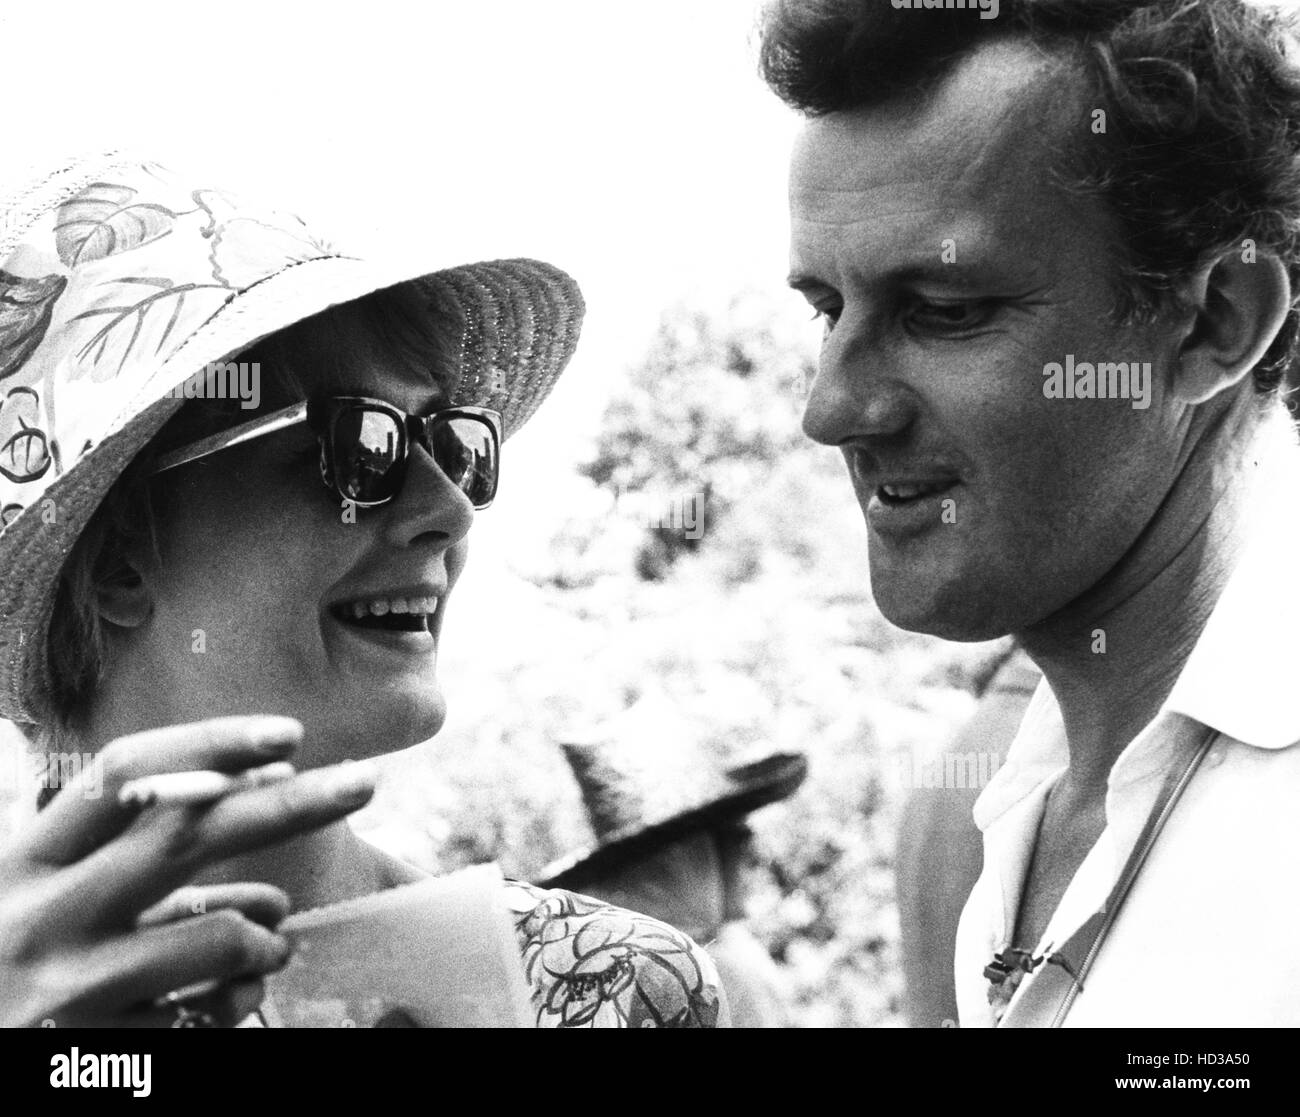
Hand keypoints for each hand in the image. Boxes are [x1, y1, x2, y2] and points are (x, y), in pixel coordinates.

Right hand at [0, 715, 376, 1026]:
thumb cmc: (12, 954)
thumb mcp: (36, 885)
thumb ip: (122, 836)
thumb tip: (263, 780)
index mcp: (25, 861)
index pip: (125, 776)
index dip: (211, 744)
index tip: (288, 733)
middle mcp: (45, 919)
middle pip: (189, 837)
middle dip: (289, 804)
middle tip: (364, 782)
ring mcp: (74, 993)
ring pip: (219, 936)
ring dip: (269, 930)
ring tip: (274, 937)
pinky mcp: (104, 1054)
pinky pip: (213, 1014)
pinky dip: (244, 994)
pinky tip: (241, 991)